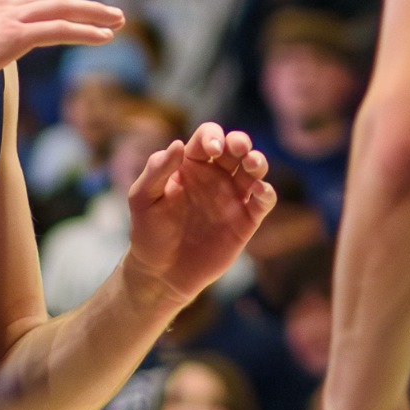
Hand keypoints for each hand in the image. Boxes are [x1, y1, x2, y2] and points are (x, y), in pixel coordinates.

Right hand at [0, 0, 126, 97]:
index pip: (35, 4)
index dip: (62, 8)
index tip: (81, 14)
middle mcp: (5, 5)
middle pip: (56, 1)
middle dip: (87, 7)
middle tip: (113, 14)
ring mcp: (12, 18)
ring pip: (65, 11)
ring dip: (95, 16)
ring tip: (118, 22)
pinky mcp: (16, 35)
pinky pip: (61, 30)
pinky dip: (86, 31)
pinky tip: (105, 37)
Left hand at [120, 125, 274, 306]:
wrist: (162, 273)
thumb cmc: (148, 233)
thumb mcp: (142, 199)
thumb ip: (156, 170)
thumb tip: (177, 144)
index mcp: (191, 165)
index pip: (207, 137)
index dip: (213, 136)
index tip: (212, 150)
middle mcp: (215, 176)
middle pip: (236, 147)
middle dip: (241, 141)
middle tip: (239, 148)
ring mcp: (232, 197)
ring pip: (254, 169)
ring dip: (258, 161)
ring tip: (253, 164)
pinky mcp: (246, 220)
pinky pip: (264, 200)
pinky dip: (267, 192)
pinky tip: (259, 191)